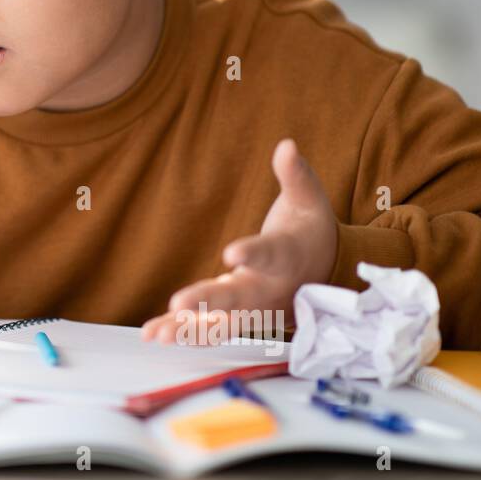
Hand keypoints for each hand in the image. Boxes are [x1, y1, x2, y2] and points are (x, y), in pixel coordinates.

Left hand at [141, 138, 336, 344]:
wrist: (327, 273)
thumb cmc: (310, 229)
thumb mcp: (309, 199)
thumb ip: (295, 175)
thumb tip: (286, 144)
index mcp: (286, 255)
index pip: (269, 253)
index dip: (252, 253)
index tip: (231, 252)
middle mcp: (269, 287)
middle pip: (240, 298)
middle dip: (209, 302)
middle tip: (178, 303)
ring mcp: (253, 307)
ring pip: (222, 323)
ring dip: (189, 328)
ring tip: (158, 334)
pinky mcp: (237, 316)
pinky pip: (209, 327)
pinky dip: (183, 331)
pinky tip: (153, 335)